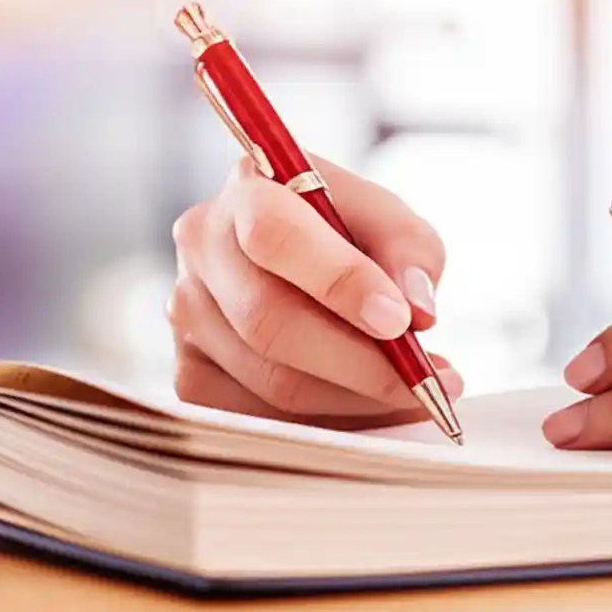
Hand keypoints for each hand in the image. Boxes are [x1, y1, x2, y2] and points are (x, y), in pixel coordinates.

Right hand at [168, 155, 461, 428]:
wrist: (300, 258)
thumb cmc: (345, 232)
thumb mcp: (388, 219)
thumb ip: (409, 250)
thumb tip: (417, 313)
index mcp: (247, 188)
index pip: (276, 236)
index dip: (339, 282)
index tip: (400, 321)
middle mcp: (202, 246)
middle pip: (268, 320)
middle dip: (358, 362)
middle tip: (424, 380)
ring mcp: (187, 313)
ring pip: (268, 380)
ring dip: (352, 400)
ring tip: (410, 394)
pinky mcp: (190, 370)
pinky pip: (255, 417)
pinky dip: (323, 424)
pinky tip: (366, 408)